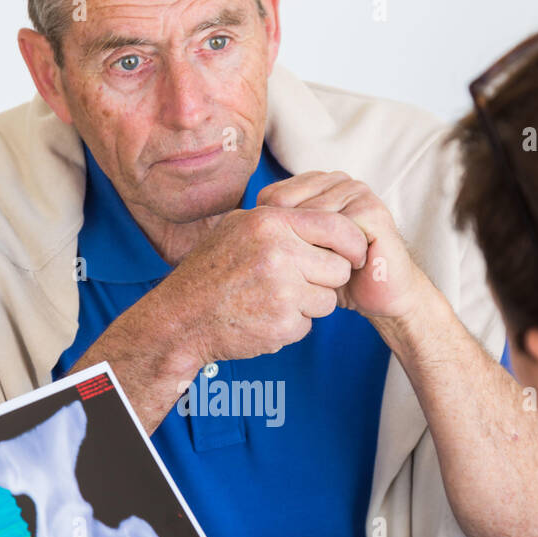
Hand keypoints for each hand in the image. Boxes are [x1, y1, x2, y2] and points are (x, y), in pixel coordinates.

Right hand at [157, 199, 368, 363]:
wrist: (182, 317)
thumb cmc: (211, 271)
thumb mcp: (238, 227)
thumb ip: (281, 218)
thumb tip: (326, 211)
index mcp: (271, 222)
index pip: (338, 227)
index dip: (354, 243)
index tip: (355, 254)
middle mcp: (279, 254)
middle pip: (339, 268)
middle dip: (326, 278)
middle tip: (299, 281)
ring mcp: (282, 292)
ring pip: (327, 300)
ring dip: (308, 304)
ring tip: (274, 299)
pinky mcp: (282, 325)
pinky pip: (308, 325)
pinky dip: (291, 325)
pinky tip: (264, 317)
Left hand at [256, 171, 424, 325]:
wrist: (381, 295)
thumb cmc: (335, 277)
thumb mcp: (297, 252)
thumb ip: (274, 233)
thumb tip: (226, 231)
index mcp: (316, 183)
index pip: (273, 196)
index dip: (269, 232)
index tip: (275, 262)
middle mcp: (337, 180)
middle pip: (289, 206)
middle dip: (289, 244)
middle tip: (294, 272)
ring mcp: (357, 191)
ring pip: (311, 220)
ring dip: (310, 254)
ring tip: (318, 274)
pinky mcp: (372, 211)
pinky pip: (337, 232)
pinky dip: (332, 258)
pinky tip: (338, 273)